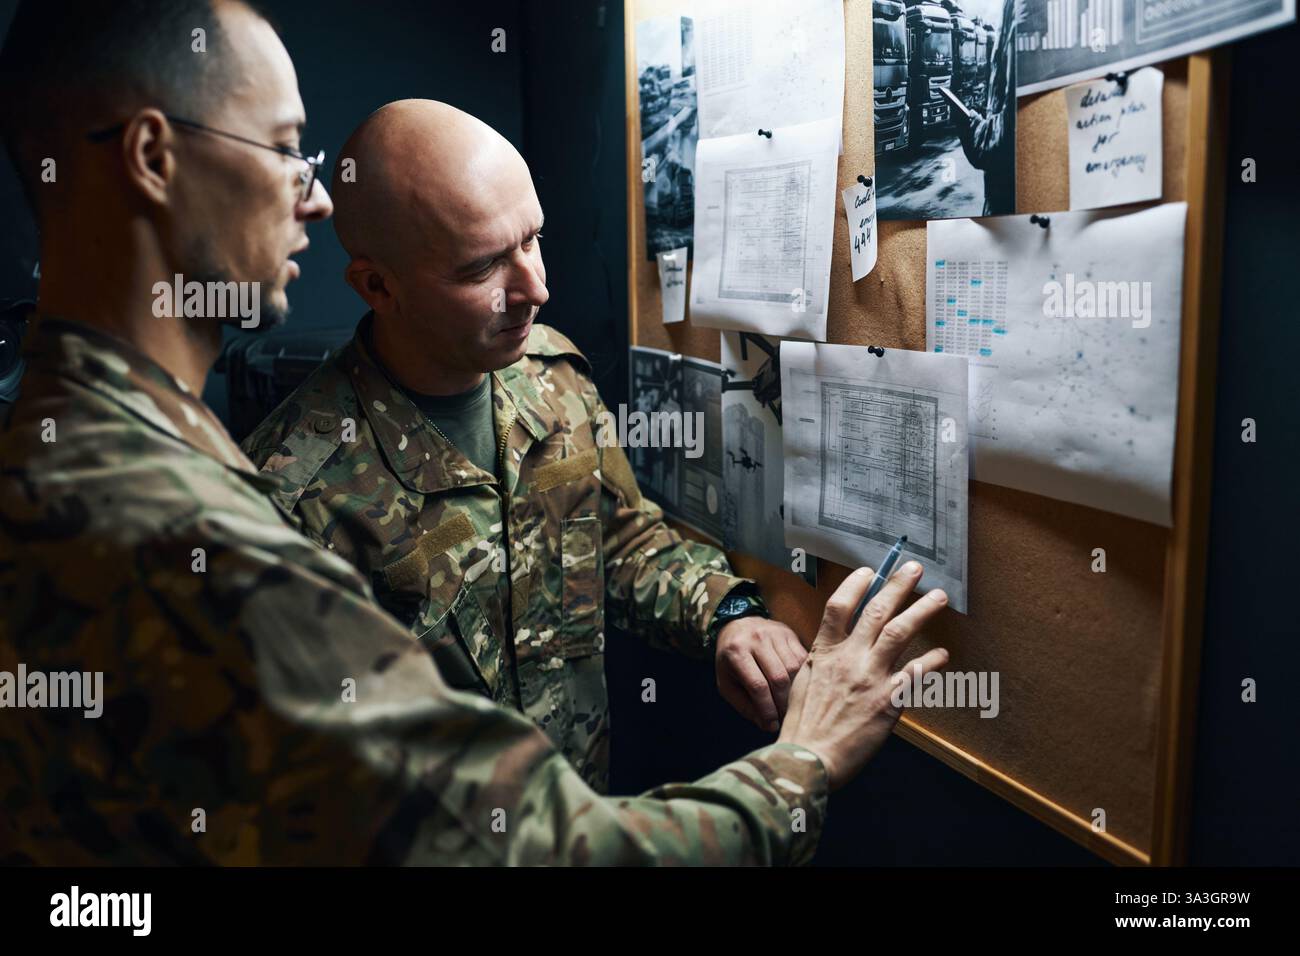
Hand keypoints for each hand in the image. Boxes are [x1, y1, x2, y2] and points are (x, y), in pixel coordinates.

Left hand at [715, 617, 807, 732]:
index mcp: (736, 652)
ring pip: (794, 668)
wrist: (737, 626)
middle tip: (784, 718)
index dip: (767, 709)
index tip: (772, 725)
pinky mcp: (789, 633)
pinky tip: (797, 688)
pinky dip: (802, 677)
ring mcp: (774, 634)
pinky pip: (802, 658)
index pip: (757, 686)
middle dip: (783, 703)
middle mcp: (756, 639)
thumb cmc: (731, 661)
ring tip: (791, 705)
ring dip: (795, 692)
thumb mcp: (727, 684)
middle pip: (779, 677)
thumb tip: (768, 726)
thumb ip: (744, 706)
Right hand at [778, 561, 949, 789]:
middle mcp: (848, 658)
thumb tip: (835, 651)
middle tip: (914, 569)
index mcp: (823, 652)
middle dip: (897, 585)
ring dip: (922, 611)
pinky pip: (916, 674)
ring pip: (900, 632)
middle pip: (876, 611)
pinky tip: (942, 655)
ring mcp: (869, 677)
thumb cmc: (802, 725)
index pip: (839, 606)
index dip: (855, 584)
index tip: (869, 571)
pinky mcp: (888, 700)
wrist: (808, 757)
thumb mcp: (804, 682)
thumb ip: (822, 662)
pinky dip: (931, 662)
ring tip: (938, 597)